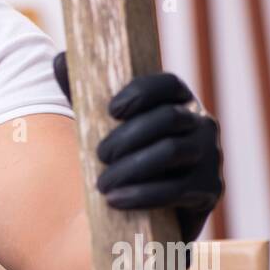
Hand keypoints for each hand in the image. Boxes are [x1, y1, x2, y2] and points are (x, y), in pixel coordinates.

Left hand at [53, 54, 222, 243]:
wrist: (149, 211)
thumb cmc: (124, 157)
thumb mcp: (102, 125)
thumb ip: (83, 93)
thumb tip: (59, 59)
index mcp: (178, 101)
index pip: (168, 83)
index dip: (141, 92)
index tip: (111, 110)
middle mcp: (201, 123)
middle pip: (168, 118)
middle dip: (129, 137)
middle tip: (100, 155)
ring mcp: (211, 156)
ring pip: (172, 151)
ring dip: (132, 168)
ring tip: (103, 184)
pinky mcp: (210, 189)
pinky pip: (179, 189)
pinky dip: (144, 195)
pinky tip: (117, 201)